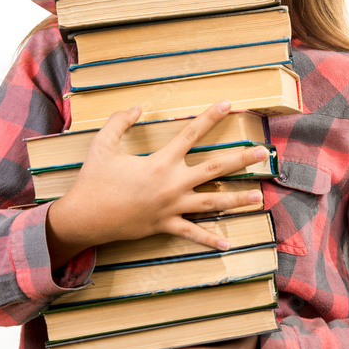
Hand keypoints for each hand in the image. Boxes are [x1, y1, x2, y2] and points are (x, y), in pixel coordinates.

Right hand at [45, 100, 266, 266]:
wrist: (84, 218)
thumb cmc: (93, 180)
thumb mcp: (102, 145)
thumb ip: (119, 122)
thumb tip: (136, 107)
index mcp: (160, 161)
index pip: (191, 133)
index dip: (210, 117)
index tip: (228, 104)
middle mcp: (172, 184)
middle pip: (215, 169)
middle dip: (241, 160)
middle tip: (263, 153)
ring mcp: (172, 207)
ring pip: (212, 202)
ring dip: (237, 200)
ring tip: (259, 197)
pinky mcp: (166, 226)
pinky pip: (192, 234)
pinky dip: (209, 239)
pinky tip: (227, 244)